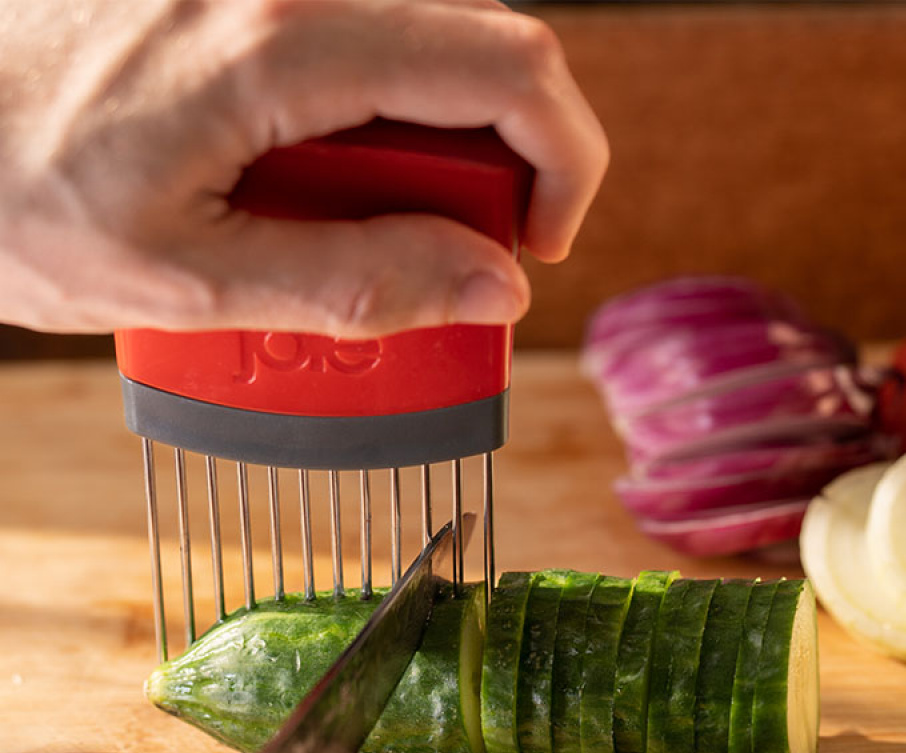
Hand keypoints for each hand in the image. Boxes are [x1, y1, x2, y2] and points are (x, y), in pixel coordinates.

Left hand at [0, 0, 608, 336]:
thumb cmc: (11, 199)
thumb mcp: (194, 278)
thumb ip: (359, 281)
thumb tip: (490, 283)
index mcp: (280, 46)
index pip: (509, 65)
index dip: (562, 159)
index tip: (534, 245)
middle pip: (477, 58)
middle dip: (492, 173)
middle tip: (437, 260)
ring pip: (424, 60)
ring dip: (426, 163)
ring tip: (351, 235)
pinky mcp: (245, 13)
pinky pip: (361, 61)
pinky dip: (373, 141)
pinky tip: (309, 195)